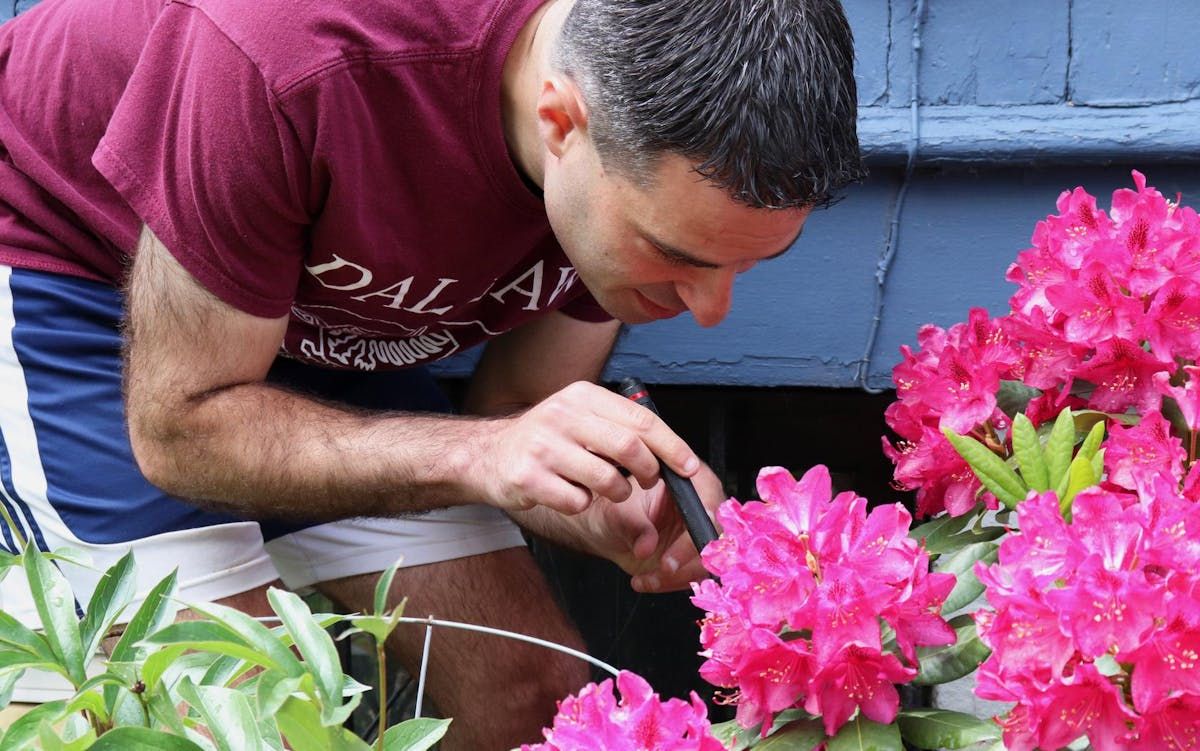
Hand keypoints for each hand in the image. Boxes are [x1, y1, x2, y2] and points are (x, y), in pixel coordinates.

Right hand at [473, 381, 699, 514]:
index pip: (641, 419)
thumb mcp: (580, 418)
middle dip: (649, 472)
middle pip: (628, 447)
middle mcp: (562, 415)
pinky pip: (577, 502)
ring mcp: (543, 446)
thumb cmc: (546, 440)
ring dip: (617, 493)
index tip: (690, 467)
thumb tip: (672, 452)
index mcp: (582, 396)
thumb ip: (619, 427)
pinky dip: (583, 504)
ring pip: (607, 480)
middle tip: (649, 482)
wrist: (488, 455)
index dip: (672, 446)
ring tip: (607, 489)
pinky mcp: (528, 477)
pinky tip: (570, 494)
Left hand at [577, 461, 726, 592]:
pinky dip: (670, 583)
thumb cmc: (616, 511)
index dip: (694, 533)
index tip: (672, 555)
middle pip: (712, 538)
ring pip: (705, 562)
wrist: (608, 528)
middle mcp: (701, 505)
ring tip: (646, 578)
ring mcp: (699, 531)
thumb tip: (646, 548)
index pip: (705, 508)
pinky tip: (645, 580)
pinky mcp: (695, 555)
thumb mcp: (619, 514)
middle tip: (663, 569)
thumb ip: (635, 528)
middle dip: (688, 561)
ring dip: (676, 577)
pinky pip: (694, 576)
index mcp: (688, 482)